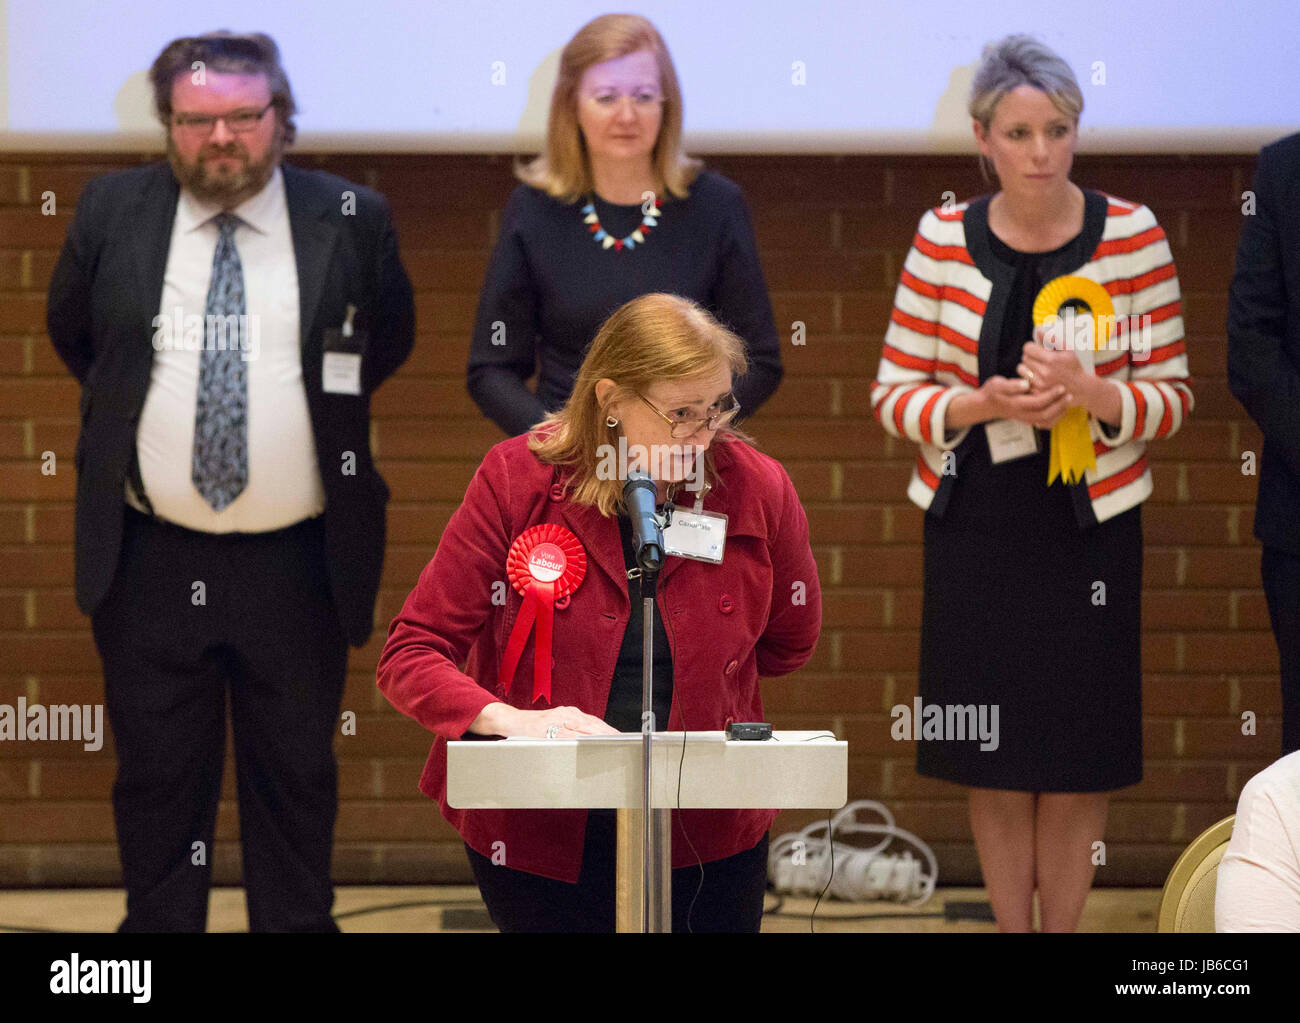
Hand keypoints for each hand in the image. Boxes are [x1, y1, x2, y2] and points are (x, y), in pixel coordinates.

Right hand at [496, 704, 620, 737]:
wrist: (512, 721)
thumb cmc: (536, 727)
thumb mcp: (557, 726)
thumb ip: (573, 732)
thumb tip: (592, 743)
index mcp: (571, 713)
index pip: (595, 722)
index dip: (609, 730)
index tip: (622, 738)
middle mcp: (567, 713)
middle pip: (592, 724)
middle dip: (608, 734)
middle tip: (621, 743)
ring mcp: (557, 719)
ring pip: (581, 728)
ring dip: (597, 736)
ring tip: (610, 744)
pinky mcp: (546, 727)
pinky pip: (564, 734)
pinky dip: (576, 739)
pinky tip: (585, 744)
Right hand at [977, 374, 1073, 429]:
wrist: (986, 405)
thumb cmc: (992, 391)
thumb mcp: (998, 384)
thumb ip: (1012, 385)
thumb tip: (1026, 383)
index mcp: (1016, 404)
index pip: (1038, 402)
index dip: (1051, 395)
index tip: (1061, 387)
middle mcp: (1022, 414)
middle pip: (1045, 414)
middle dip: (1059, 405)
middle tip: (1069, 395)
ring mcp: (1025, 419)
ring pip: (1046, 421)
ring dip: (1059, 413)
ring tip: (1067, 401)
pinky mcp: (1028, 419)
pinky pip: (1044, 423)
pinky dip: (1055, 418)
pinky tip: (1060, 408)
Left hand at [1017, 326, 1091, 397]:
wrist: (1081, 388)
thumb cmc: (1074, 366)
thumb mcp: (1068, 350)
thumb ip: (1053, 339)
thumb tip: (1037, 329)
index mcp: (1051, 359)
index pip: (1028, 348)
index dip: (1031, 347)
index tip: (1035, 348)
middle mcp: (1044, 372)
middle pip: (1024, 358)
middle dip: (1030, 356)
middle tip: (1038, 358)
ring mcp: (1040, 384)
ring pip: (1022, 370)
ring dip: (1026, 367)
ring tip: (1036, 366)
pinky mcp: (1037, 392)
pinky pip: (1024, 381)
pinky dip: (1028, 378)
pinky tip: (1037, 377)